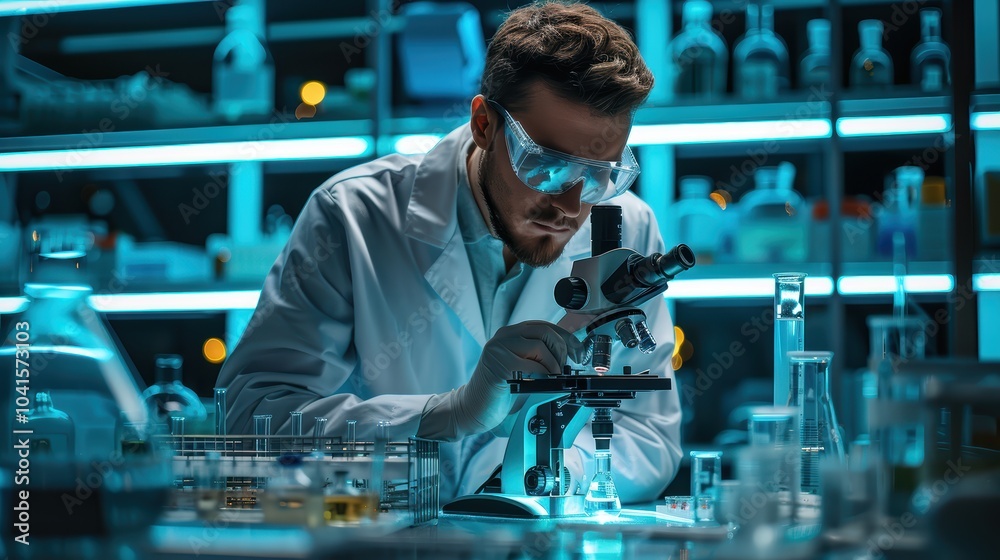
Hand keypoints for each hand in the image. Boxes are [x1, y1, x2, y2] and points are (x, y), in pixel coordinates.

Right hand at [418, 321, 584, 440]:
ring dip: (553, 365)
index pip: (545, 326)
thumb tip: (571, 355)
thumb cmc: (499, 391)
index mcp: (510, 334)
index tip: (580, 353)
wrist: (471, 408)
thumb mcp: (523, 368)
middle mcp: (503, 336)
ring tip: (551, 378)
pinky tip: (542, 384)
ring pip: (540, 346)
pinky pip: (532, 366)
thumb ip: (539, 357)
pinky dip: (544, 376)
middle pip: (545, 332)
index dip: (567, 338)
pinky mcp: (499, 365)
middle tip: (563, 369)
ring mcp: (499, 348)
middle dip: (562, 351)